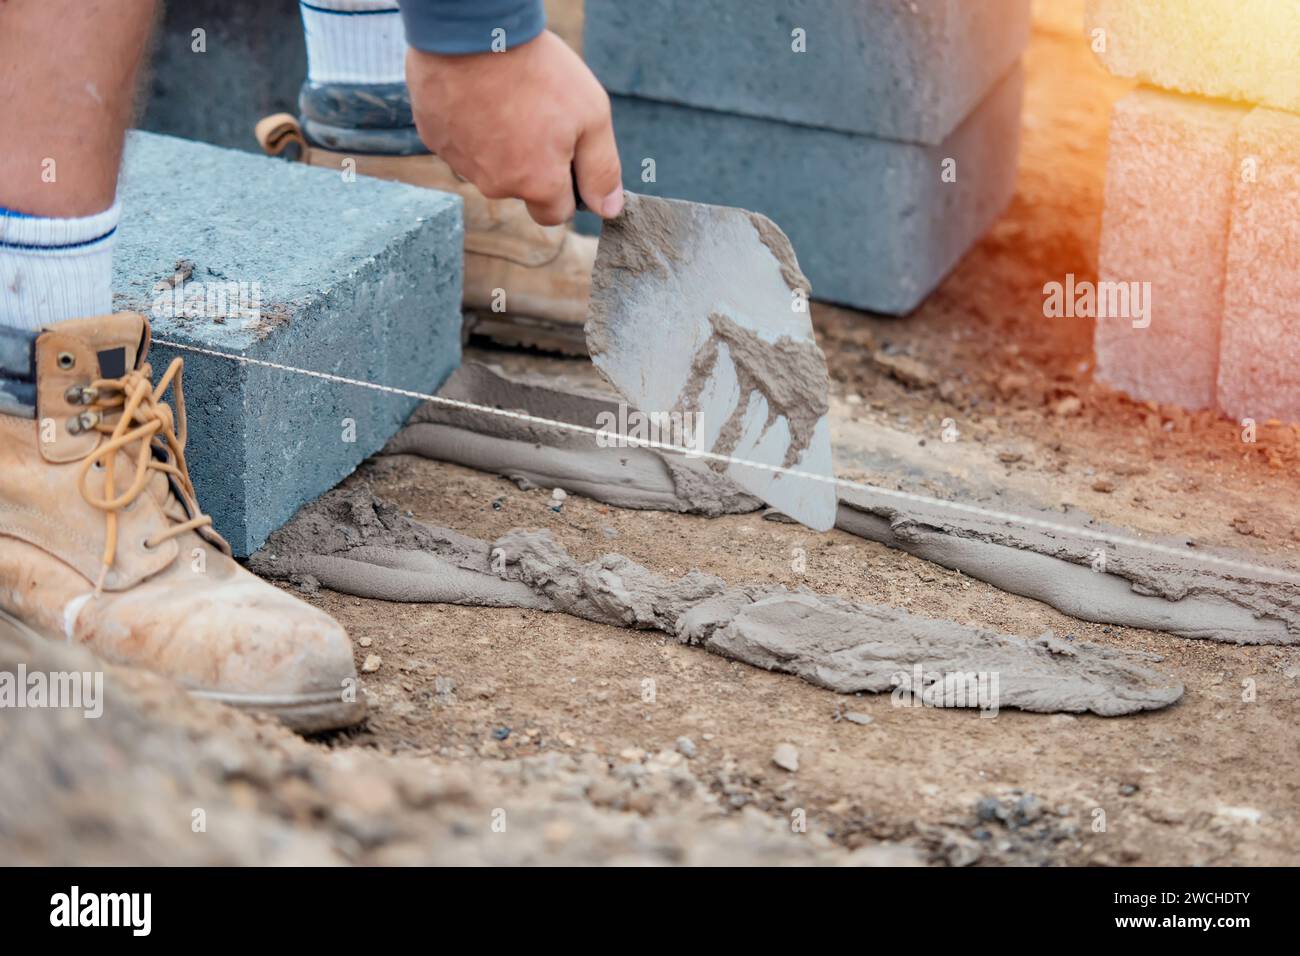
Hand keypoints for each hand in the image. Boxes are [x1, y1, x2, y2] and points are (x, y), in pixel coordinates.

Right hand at [406, 30, 623, 225]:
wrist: (474, 31)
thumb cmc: (538, 70)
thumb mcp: (591, 116)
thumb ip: (601, 169)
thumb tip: (608, 210)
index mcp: (537, 185)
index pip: (555, 213)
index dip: (565, 187)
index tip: (564, 151)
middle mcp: (496, 186)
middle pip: (520, 189)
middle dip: (531, 164)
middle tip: (535, 115)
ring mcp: (461, 164)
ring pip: (488, 167)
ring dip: (499, 145)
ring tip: (506, 99)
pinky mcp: (434, 140)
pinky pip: (459, 143)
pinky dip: (470, 126)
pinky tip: (478, 95)